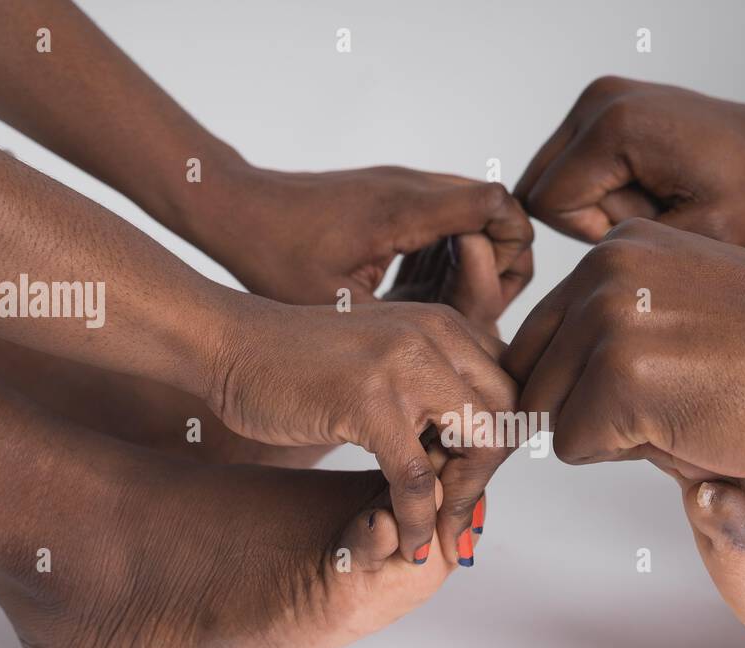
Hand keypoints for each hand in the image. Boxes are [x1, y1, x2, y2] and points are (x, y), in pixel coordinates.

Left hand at [191, 163, 533, 324]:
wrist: (233, 207)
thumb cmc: (273, 255)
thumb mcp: (336, 305)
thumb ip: (403, 327)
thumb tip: (455, 365)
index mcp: (405, 208)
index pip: (499, 209)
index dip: (511, 258)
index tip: (491, 299)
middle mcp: (413, 187)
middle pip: (502, 214)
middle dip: (504, 266)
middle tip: (480, 315)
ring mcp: (404, 186)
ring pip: (478, 216)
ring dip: (480, 262)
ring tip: (454, 311)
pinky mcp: (394, 197)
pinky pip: (449, 220)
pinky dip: (454, 255)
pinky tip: (426, 297)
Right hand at [206, 292, 515, 561]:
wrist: (229, 343)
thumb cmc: (299, 360)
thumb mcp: (384, 354)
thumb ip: (432, 379)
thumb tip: (479, 432)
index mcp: (443, 324)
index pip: (508, 387)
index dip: (499, 441)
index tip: (469, 481)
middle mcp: (435, 335)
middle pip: (507, 414)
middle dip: (489, 473)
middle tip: (461, 512)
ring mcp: (404, 366)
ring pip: (477, 443)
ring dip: (463, 500)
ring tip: (442, 533)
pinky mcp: (368, 402)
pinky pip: (416, 477)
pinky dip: (419, 520)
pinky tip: (409, 545)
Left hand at [503, 219, 744, 479]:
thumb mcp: (684, 294)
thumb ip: (617, 313)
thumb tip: (545, 370)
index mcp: (614, 247)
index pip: (543, 334)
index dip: (578, 378)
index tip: (640, 387)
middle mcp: (600, 272)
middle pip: (534, 373)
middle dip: (582, 407)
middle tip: (661, 408)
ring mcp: (606, 322)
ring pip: (547, 412)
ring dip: (600, 433)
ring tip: (675, 413)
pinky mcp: (616, 380)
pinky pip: (571, 446)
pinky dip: (619, 456)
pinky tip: (681, 430)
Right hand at [515, 76, 744, 252]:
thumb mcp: (691, 239)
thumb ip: (616, 247)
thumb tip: (555, 259)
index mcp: (614, 126)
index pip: (549, 205)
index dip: (593, 232)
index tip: (650, 225)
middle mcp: (599, 101)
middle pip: (542, 189)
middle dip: (589, 216)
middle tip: (654, 213)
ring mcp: (601, 98)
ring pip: (555, 180)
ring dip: (598, 203)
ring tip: (659, 198)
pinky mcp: (608, 106)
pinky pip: (574, 168)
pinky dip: (605, 188)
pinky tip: (653, 186)